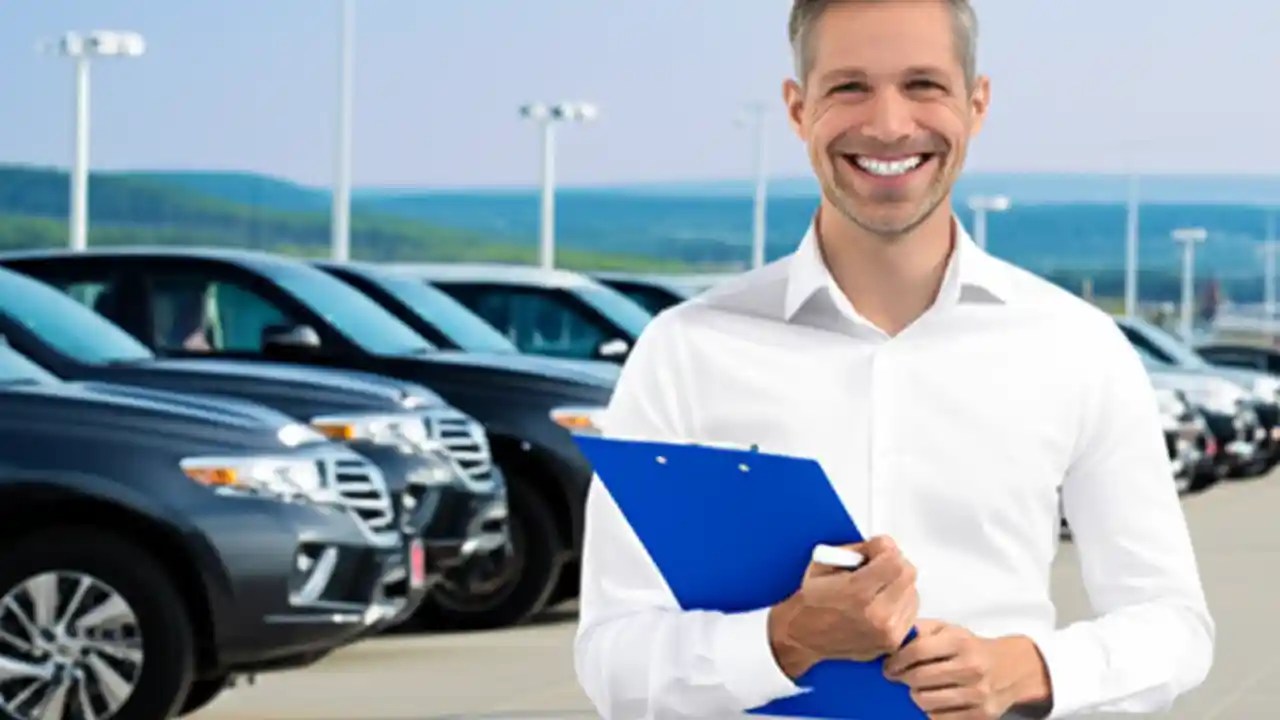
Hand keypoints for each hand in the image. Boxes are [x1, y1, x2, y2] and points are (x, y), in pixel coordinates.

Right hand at [768, 536, 918, 677]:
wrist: (801, 637)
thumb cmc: (810, 604)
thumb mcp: (824, 564)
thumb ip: (857, 550)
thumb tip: (882, 546)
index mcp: (857, 593)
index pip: (895, 560)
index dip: (885, 548)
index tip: (875, 549)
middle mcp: (876, 615)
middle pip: (908, 574)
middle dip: (893, 564)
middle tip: (877, 565)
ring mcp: (886, 632)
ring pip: (913, 593)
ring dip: (898, 584)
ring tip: (876, 587)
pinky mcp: (892, 643)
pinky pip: (910, 613)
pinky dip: (899, 604)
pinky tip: (881, 603)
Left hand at [883, 620, 1051, 718]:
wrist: (1012, 668)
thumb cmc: (972, 647)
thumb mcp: (950, 630)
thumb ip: (922, 629)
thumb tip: (894, 638)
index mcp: (960, 642)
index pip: (918, 651)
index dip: (897, 660)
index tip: (889, 665)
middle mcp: (971, 667)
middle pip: (920, 678)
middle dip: (902, 678)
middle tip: (899, 677)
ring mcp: (978, 694)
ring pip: (927, 701)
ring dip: (915, 695)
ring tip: (916, 689)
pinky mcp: (981, 715)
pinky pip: (941, 719)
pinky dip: (930, 711)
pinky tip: (932, 701)